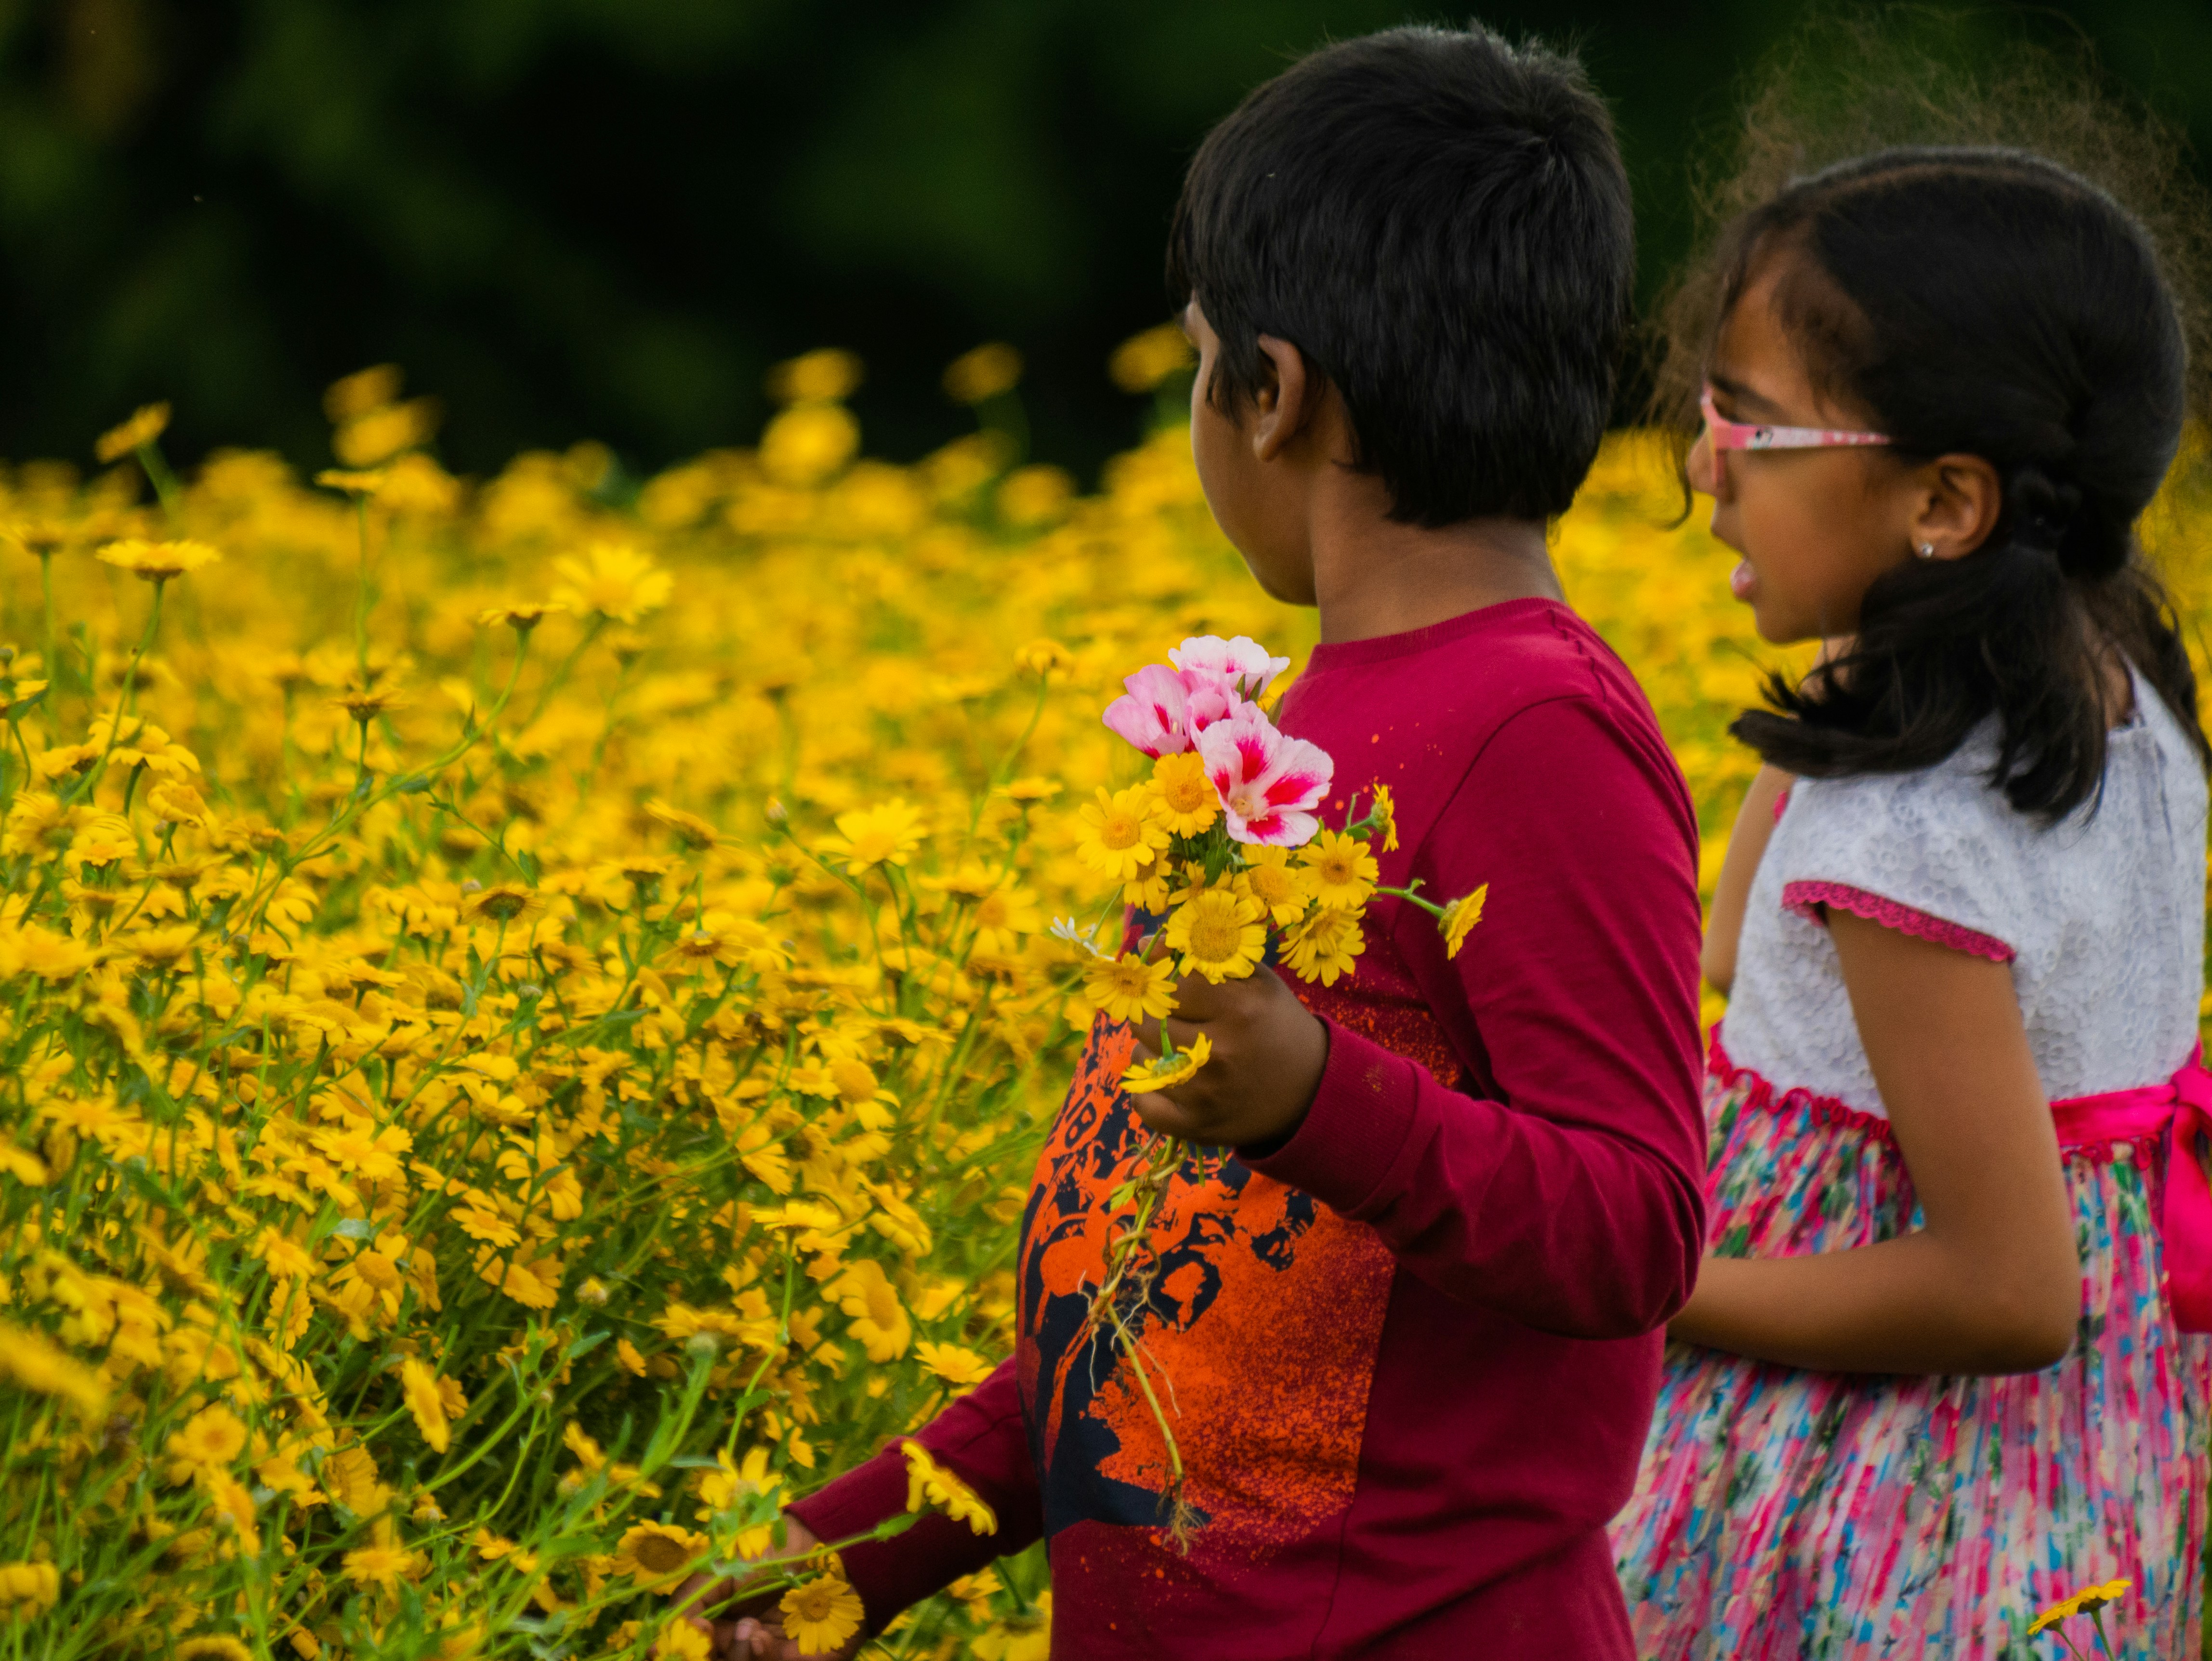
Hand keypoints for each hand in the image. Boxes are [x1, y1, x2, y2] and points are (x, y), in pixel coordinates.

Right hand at [678, 1516, 863, 1660]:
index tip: (660, 1650)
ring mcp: (766, 1656)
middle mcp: (739, 1645)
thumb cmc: (772, 1550)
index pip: (690, 1651)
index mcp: (718, 1626)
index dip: (675, 1653)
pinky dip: (758, 1658)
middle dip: (701, 1657)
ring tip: (749, 1629)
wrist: (828, 1546)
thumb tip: (664, 1637)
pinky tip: (761, 1638)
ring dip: (736, 1655)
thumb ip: (688, 1602)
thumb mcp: (720, 1571)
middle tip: (705, 1635)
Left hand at [1126, 964, 1328, 1147]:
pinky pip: (1144, 1105)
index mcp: (1238, 1009)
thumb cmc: (1277, 1026)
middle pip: (1148, 1022)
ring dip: (1152, 1052)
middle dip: (1155, 1016)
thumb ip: (1204, 957)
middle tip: (1174, 1020)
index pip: (1170, 985)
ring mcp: (1205, 1093)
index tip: (1172, 988)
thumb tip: (1148, 945)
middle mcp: (1219, 1051)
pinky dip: (1151, 1094)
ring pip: (1140, 1060)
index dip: (1165, 983)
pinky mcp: (1196, 1127)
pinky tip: (1174, 1083)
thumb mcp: (1255, 982)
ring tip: (1181, 1051)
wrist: (1311, 1091)